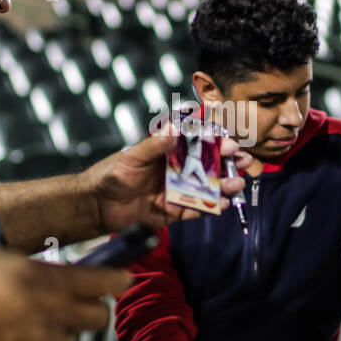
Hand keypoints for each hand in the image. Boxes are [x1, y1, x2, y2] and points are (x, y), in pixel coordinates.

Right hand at [0, 239, 130, 340]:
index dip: (118, 279)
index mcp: (46, 282)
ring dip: (65, 328)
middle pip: (97, 320)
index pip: (101, 283)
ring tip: (46, 316)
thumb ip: (14, 259)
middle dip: (96, 309)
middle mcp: (49, 315)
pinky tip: (15, 333)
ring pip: (69, 340)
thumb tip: (15, 260)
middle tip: (84, 299)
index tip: (125, 277)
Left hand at [87, 131, 251, 233]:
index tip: (229, 141)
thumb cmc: (111, 175)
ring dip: (224, 185)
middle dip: (228, 163)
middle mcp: (176, 170)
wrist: (96, 206)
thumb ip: (154, 146)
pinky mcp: (173, 212)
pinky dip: (209, 208)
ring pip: (206, 188)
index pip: (197, 143)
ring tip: (238, 183)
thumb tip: (174, 129)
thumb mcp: (132, 157)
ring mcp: (176, 191)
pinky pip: (195, 210)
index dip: (215, 142)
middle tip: (244, 161)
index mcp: (168, 152)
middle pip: (208, 165)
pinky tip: (223, 204)